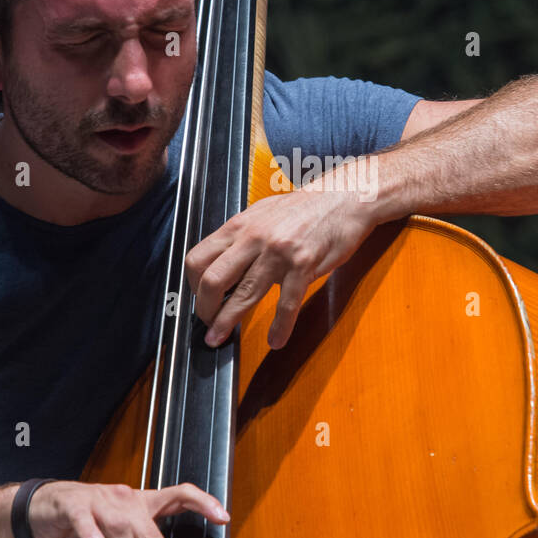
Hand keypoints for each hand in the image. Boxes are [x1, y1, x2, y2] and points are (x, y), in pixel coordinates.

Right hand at [28, 481, 228, 537]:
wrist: (47, 508)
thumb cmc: (91, 522)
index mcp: (142, 503)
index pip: (179, 495)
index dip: (203, 503)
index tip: (223, 517)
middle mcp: (125, 498)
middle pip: (149, 527)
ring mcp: (100, 500)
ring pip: (120, 526)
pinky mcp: (74, 505)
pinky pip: (85, 518)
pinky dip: (92, 531)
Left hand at [185, 185, 379, 349]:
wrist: (344, 197)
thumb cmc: (305, 208)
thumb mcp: (262, 214)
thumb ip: (241, 239)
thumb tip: (223, 266)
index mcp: (240, 226)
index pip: (198, 258)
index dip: (192, 285)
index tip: (199, 299)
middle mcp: (254, 238)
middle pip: (213, 280)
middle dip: (205, 309)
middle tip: (207, 324)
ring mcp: (278, 252)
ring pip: (244, 295)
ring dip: (227, 323)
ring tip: (220, 339)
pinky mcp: (304, 265)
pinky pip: (286, 304)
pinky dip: (279, 327)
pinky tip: (276, 340)